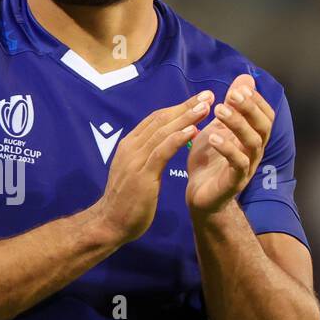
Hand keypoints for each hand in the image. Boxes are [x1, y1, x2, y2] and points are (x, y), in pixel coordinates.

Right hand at [92, 91, 212, 245]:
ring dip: (186, 117)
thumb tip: (163, 145)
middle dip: (186, 106)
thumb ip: (147, 156)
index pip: (156, 119)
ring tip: (206, 107)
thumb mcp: (135, 172)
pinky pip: (161, 151)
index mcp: (130, 145)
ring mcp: (135, 160)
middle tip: (208, 95)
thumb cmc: (126, 201)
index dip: (178, 108)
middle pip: (161, 120)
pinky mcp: (142, 174)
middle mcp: (131, 147)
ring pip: (162, 132)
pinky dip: (177, 138)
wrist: (111, 223)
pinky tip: (193, 130)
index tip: (198, 100)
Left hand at [185, 74, 272, 217]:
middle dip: (250, 108)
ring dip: (237, 124)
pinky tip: (213, 135)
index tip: (240, 87)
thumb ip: (230, 106)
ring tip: (219, 110)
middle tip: (232, 94)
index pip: (265, 115)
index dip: (256, 100)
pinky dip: (227, 147)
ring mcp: (247, 167)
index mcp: (252, 138)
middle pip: (264, 126)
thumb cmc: (210, 162)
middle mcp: (254, 152)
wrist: (200, 197)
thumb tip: (244, 77)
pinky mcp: (234, 182)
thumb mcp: (218, 128)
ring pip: (253, 142)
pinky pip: (238, 163)